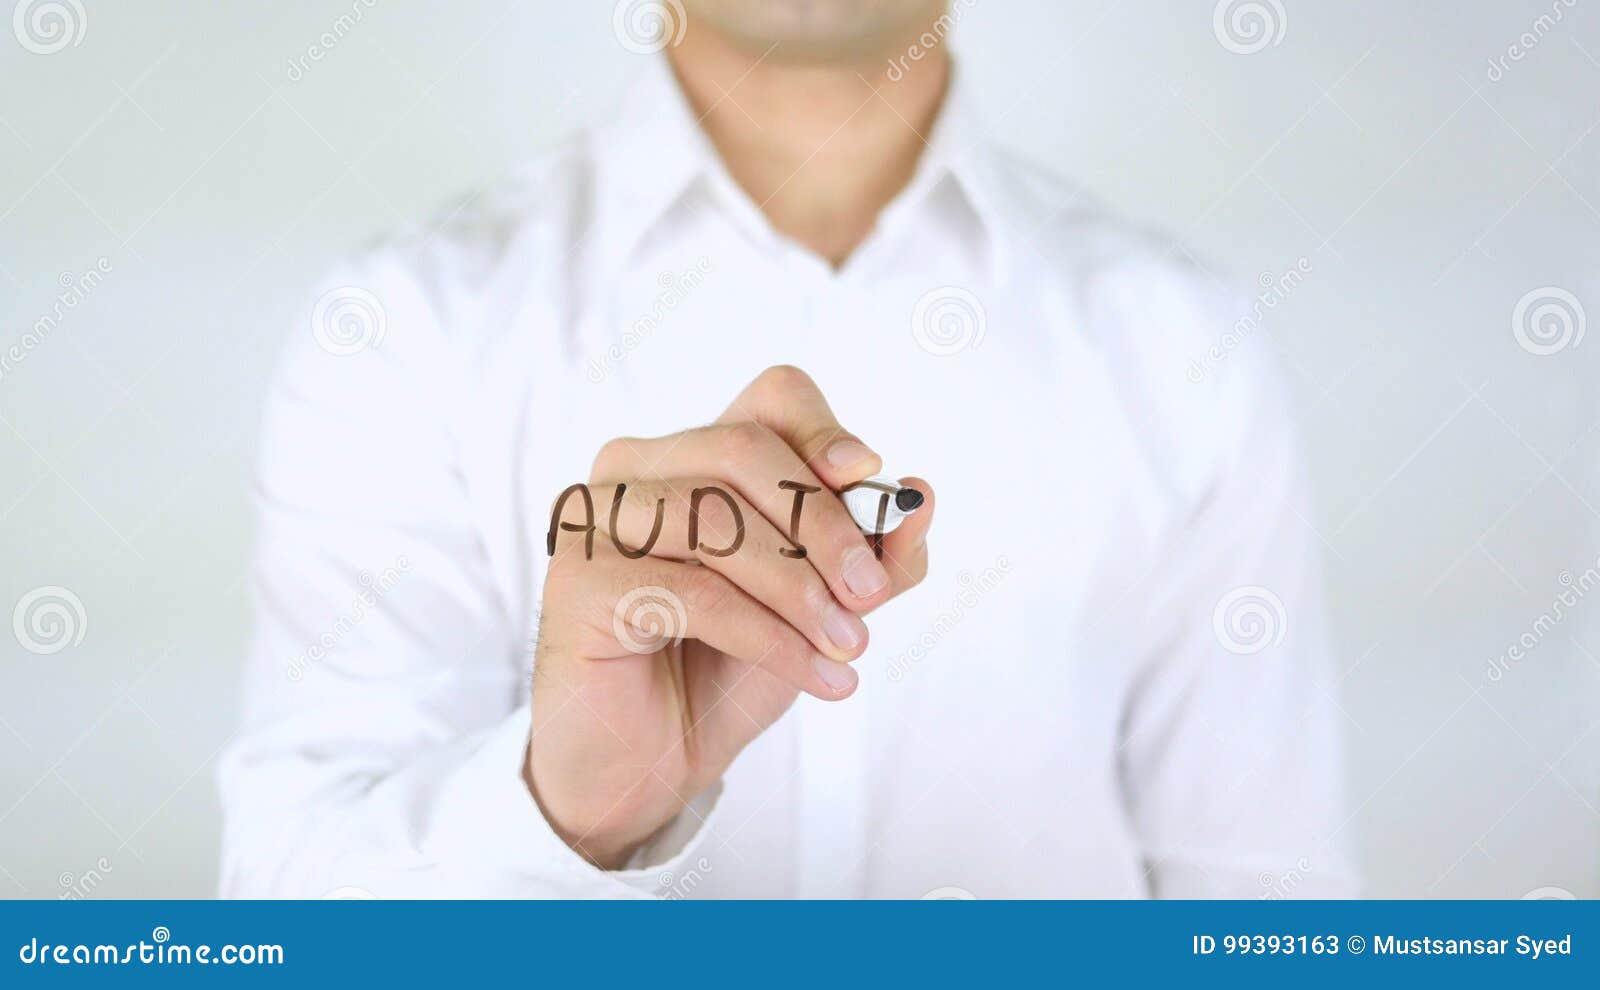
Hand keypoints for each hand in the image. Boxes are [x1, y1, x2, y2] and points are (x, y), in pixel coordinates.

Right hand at [525, 365, 933, 867]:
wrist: (646, 766)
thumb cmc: (724, 672)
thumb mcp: (821, 610)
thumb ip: (872, 558)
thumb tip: (921, 500)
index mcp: (696, 455)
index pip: (770, 399)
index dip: (823, 431)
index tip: (870, 477)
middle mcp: (636, 469)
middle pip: (743, 449)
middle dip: (824, 523)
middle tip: (871, 596)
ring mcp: (597, 518)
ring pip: (716, 520)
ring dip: (800, 590)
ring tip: (848, 648)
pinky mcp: (579, 580)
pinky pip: (694, 592)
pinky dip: (769, 635)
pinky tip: (816, 675)